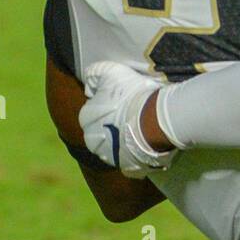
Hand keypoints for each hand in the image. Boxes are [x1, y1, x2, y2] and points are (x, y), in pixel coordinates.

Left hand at [79, 61, 176, 176]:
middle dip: (114, 124)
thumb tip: (89, 82)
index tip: (124, 99)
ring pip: (115, 146)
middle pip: (102, 130)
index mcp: (86, 119)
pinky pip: (131, 161)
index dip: (109, 103)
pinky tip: (147, 144)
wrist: (154, 121)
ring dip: (124, 139)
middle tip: (133, 113)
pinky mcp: (127, 168)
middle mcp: (92, 141)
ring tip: (143, 127)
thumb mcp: (111, 72)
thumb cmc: (132, 94)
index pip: (93, 110)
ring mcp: (110, 157)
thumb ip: (95, 74)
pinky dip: (137, 154)